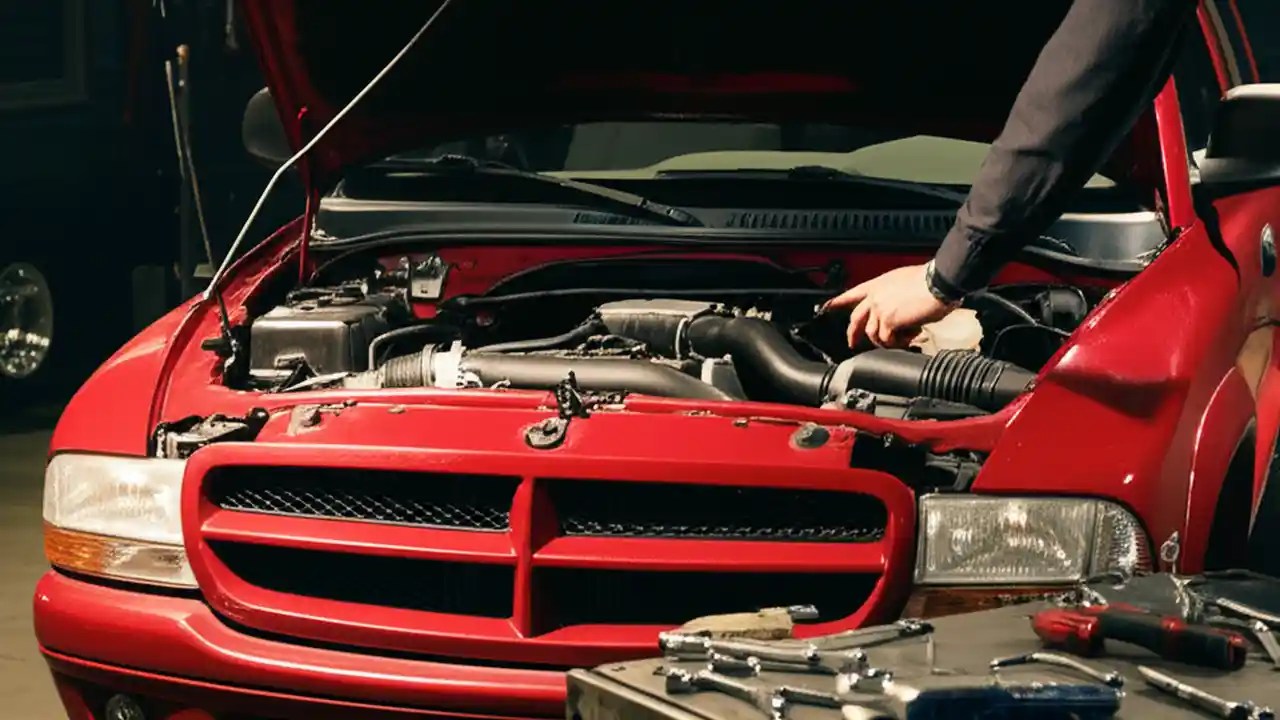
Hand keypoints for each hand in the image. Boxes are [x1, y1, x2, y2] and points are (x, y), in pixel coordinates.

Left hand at [821, 264, 953, 348]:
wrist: (939, 283)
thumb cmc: (931, 280)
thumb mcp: (906, 282)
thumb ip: (896, 296)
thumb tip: (900, 310)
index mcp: (878, 284)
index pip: (852, 293)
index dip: (838, 301)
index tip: (827, 306)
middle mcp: (875, 296)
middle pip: (855, 319)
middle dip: (853, 334)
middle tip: (852, 344)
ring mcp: (879, 309)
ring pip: (873, 334)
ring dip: (889, 339)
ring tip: (906, 336)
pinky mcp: (888, 322)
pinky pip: (887, 340)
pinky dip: (900, 342)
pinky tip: (912, 335)